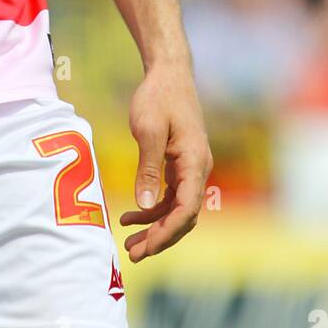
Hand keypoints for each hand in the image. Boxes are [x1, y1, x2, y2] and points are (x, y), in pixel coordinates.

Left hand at [119, 60, 212, 261]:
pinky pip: (170, 196)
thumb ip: (148, 168)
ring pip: (177, 209)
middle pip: (183, 215)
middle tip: (133, 254)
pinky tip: (131, 217)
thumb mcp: (148, 130)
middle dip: (160, 237)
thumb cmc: (158, 97)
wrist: (168, 73)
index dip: (167, 232)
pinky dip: (152, 209)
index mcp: (194, 162)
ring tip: (129, 243)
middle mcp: (198, 169)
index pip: (186, 209)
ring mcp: (190, 168)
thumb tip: (144, 205)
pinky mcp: (180, 164)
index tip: (146, 248)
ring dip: (155, 227)